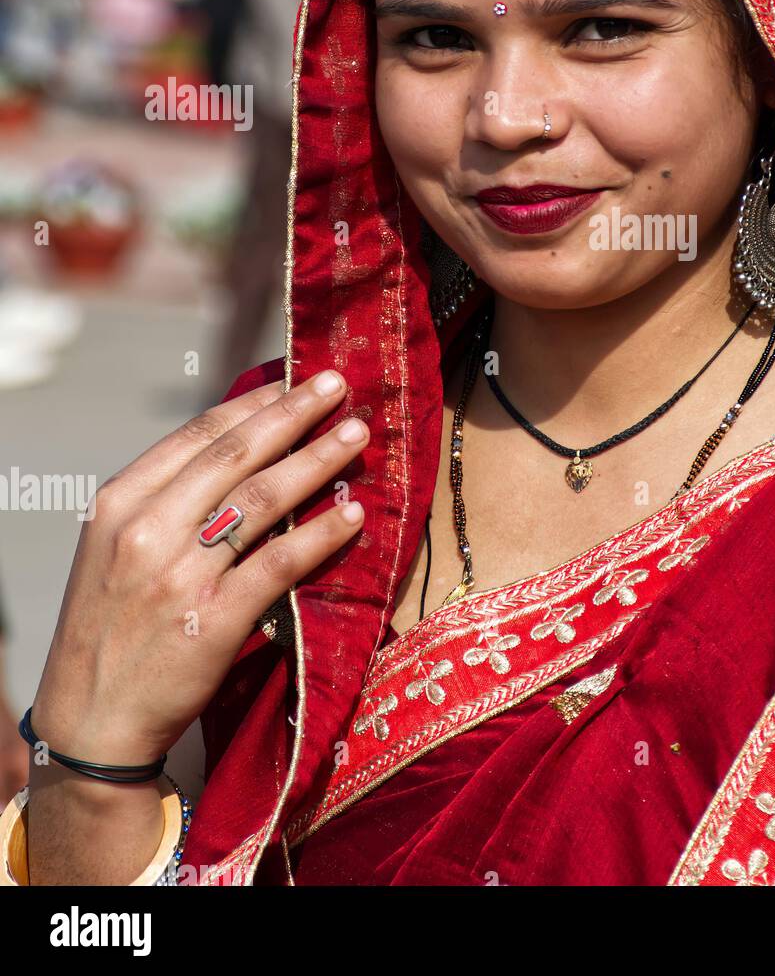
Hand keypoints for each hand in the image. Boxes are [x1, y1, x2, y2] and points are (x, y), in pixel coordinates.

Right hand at [28, 370, 367, 767]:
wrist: (91, 720)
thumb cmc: (111, 628)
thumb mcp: (116, 548)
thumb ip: (168, 500)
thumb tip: (240, 449)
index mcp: (121, 503)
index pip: (198, 435)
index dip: (254, 403)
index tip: (294, 379)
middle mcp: (148, 530)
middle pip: (237, 454)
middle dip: (294, 413)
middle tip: (336, 385)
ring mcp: (181, 574)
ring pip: (264, 498)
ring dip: (318, 460)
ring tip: (356, 434)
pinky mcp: (214, 618)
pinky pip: (280, 562)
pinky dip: (321, 534)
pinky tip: (353, 514)